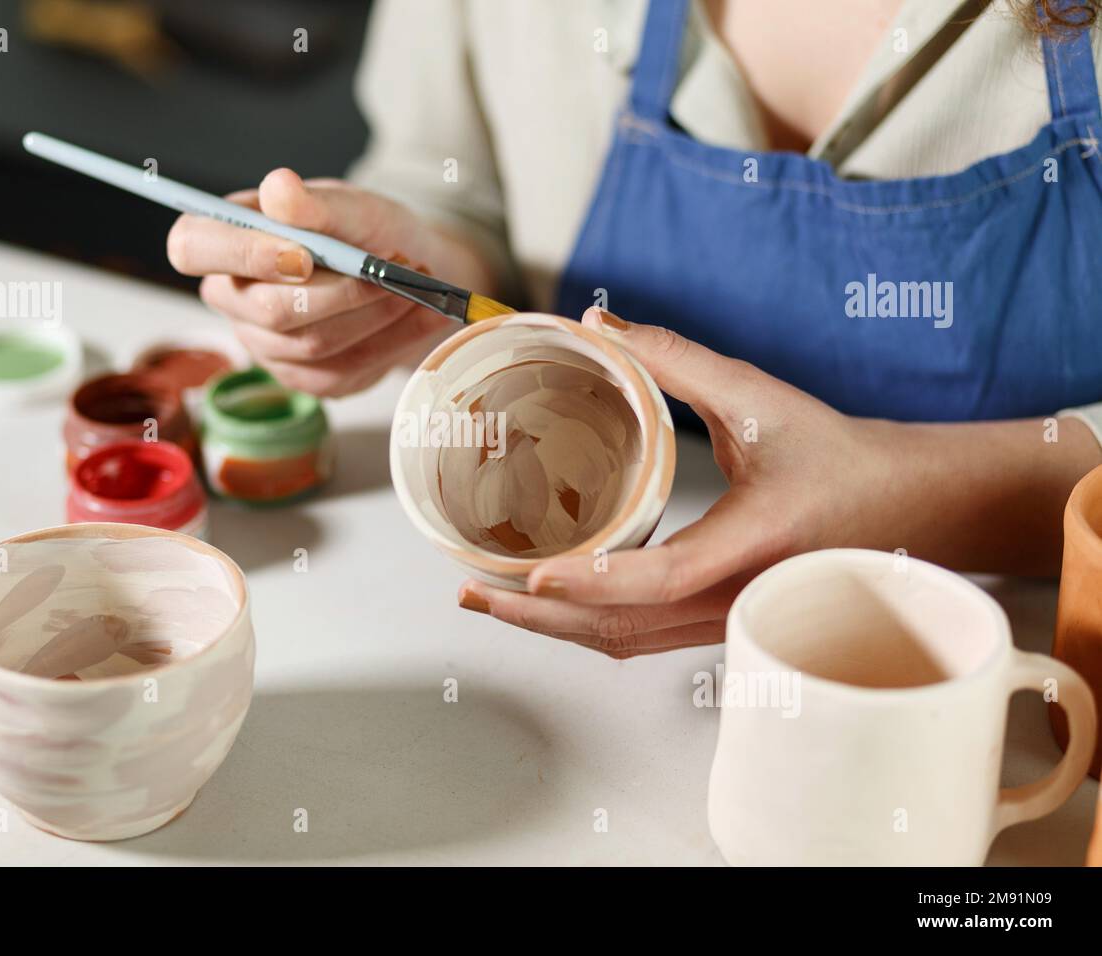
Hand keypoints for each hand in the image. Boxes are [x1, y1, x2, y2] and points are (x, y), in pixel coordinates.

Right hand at [167, 169, 491, 396]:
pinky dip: (390, 341)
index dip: (242, 254)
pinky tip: (420, 316)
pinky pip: (342, 370)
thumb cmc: (365, 231)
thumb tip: (279, 187)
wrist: (405, 270)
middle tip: (391, 267)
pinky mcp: (304, 378)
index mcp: (225, 239)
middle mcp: (232, 297)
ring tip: (415, 287)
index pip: (191, 247)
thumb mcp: (350, 206)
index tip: (304, 253)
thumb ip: (315, 204)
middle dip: (341, 291)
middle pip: (268, 310)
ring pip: (312, 345)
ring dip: (373, 315)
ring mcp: (265, 345)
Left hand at [457, 306, 892, 657]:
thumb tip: (598, 322)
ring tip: (488, 600)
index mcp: (751, 542)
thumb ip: (676, 360)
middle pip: (621, 630)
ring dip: (552, 628)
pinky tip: (546, 604)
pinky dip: (585, 627)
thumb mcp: (760, 397)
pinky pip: (639, 639)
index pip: (663, 578)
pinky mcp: (715, 622)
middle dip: (537, 617)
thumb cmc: (835, 454)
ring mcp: (725, 621)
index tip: (532, 576)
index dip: (595, 581)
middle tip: (469, 593)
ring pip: (624, 643)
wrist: (897, 509)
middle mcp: (735, 597)